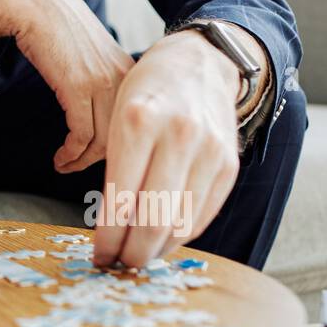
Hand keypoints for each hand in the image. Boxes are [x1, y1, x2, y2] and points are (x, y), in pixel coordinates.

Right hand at [0, 0, 134, 173]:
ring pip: (103, 141)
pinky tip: (60, 157)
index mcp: (132, 74)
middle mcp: (125, 79)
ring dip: (82, 162)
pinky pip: (81, 134)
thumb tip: (102, 123)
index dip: (122, 150)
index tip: (102, 163)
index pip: (140, 125)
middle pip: (126, 138)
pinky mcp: (79, 87)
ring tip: (65, 166)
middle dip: (104, 163)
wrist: (34, 4)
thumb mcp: (92, 59)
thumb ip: (104, 86)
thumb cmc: (57, 31)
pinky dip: (70, 153)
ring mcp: (103, 83)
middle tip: (80, 170)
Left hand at [93, 30, 240, 268]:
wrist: (200, 62)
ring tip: (137, 256)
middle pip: (152, 219)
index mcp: (138, 121)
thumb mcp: (117, 116)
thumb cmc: (148, 92)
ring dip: (156, 250)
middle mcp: (177, 135)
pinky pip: (203, 215)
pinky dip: (180, 235)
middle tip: (116, 264)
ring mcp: (209, 151)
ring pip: (180, 224)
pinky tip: (162, 239)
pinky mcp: (229, 165)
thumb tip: (111, 229)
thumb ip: (116, 168)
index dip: (107, 238)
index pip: (120, 200)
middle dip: (131, 253)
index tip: (97, 255)